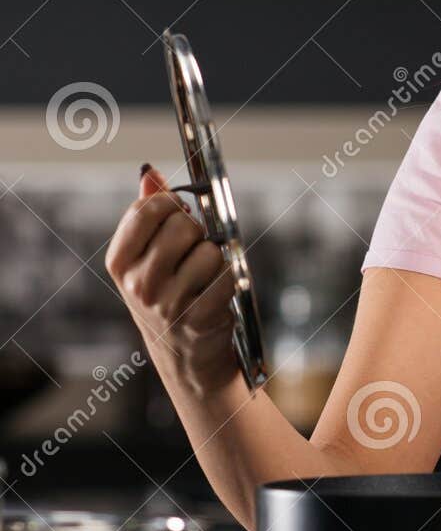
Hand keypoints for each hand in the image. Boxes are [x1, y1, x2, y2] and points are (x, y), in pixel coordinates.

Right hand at [106, 166, 237, 397]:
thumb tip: (150, 173)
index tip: (178, 212)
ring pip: (209, 249)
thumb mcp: (146, 259)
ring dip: (215, 258)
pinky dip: (229, 277)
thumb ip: (147, 214)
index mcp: (120, 263)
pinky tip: (217, 292)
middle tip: (192, 251)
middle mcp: (139, 283)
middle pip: (182, 225)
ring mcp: (168, 303)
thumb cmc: (167, 298)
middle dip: (196, 231)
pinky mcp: (200, 317)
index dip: (170, 203)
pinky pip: (226, 274)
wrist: (185, 357)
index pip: (146, 209)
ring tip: (204, 278)